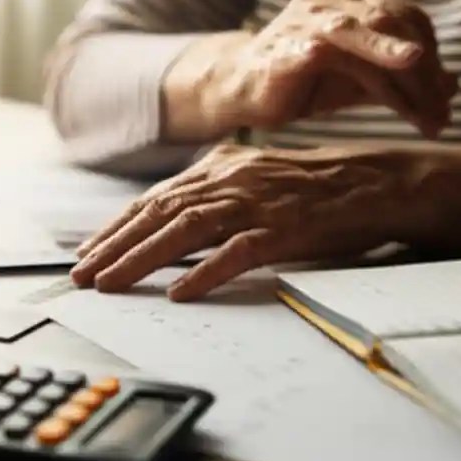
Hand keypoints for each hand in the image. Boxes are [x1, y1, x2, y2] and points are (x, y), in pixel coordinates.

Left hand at [72, 143, 460, 300]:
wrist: (380, 182)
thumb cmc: (316, 190)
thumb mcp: (256, 183)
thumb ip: (214, 197)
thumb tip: (168, 224)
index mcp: (221, 167)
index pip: (154, 200)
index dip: (115, 228)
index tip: (86, 253)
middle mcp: (232, 179)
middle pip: (159, 214)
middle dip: (114, 246)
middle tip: (81, 276)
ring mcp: (258, 202)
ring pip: (186, 231)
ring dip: (143, 260)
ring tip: (111, 285)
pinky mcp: (287, 227)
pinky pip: (239, 252)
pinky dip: (207, 272)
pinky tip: (181, 293)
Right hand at [164, 0, 457, 140]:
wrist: (242, 91)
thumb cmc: (303, 82)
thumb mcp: (360, 80)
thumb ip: (402, 78)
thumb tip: (455, 84)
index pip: (407, 16)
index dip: (434, 56)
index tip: (445, 98)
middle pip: (394, 23)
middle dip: (424, 73)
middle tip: (442, 113)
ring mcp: (306, 18)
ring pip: (366, 35)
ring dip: (402, 79)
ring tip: (427, 107)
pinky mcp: (286, 47)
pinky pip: (324, 53)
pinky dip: (357, 70)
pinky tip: (386, 94)